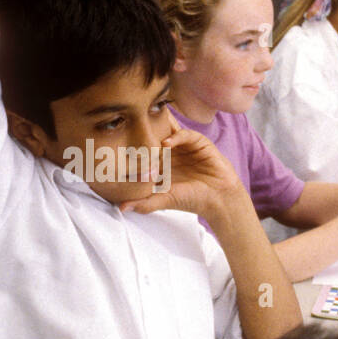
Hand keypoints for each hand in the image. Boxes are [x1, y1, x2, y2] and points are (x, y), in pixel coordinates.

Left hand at [119, 123, 241, 222]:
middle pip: (153, 137)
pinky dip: (175, 136)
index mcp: (161, 164)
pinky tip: (167, 143)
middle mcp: (171, 152)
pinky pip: (184, 134)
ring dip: (158, 130)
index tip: (119, 148)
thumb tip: (122, 208)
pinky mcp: (198, 142)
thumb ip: (144, 203)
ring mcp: (184, 146)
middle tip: (129, 130)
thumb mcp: (164, 200)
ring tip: (146, 131)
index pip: (144, 152)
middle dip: (143, 134)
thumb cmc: (192, 200)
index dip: (133, 149)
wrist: (218, 198)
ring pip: (167, 131)